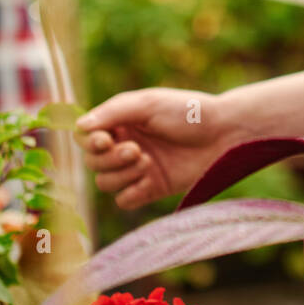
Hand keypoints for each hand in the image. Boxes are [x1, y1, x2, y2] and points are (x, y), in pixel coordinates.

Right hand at [75, 88, 249, 210]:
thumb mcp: (148, 103)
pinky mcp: (152, 189)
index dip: (89, 142)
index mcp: (121, 123)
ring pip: (105, 183)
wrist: (224, 134)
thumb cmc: (188, 112)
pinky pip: (125, 201)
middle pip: (93, 162)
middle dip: (109, 159)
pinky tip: (149, 178)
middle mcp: (125, 145)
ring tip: (147, 161)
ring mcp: (138, 169)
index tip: (105, 139)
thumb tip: (79, 126)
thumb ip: (113, 112)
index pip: (86, 137)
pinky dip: (131, 192)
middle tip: (136, 150)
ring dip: (120, 174)